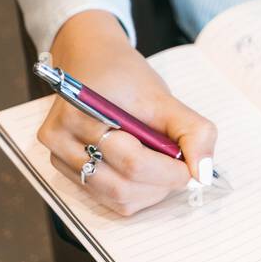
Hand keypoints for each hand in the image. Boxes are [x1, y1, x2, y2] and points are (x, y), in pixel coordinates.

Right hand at [37, 10, 216, 216]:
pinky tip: (144, 172)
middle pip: (122, 185)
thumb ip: (191, 131)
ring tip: (163, 166)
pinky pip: (106, 199)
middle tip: (181, 168)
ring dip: (149, 191)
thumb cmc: (125, 77)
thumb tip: (203, 174)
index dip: (169, 171)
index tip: (191, 168)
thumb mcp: (163, 96)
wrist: (92, 62)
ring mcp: (57, 158)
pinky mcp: (63, 170)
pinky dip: (134, 192)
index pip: (132, 161)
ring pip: (115, 198)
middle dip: (161, 183)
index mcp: (81, 113)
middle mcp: (60, 140)